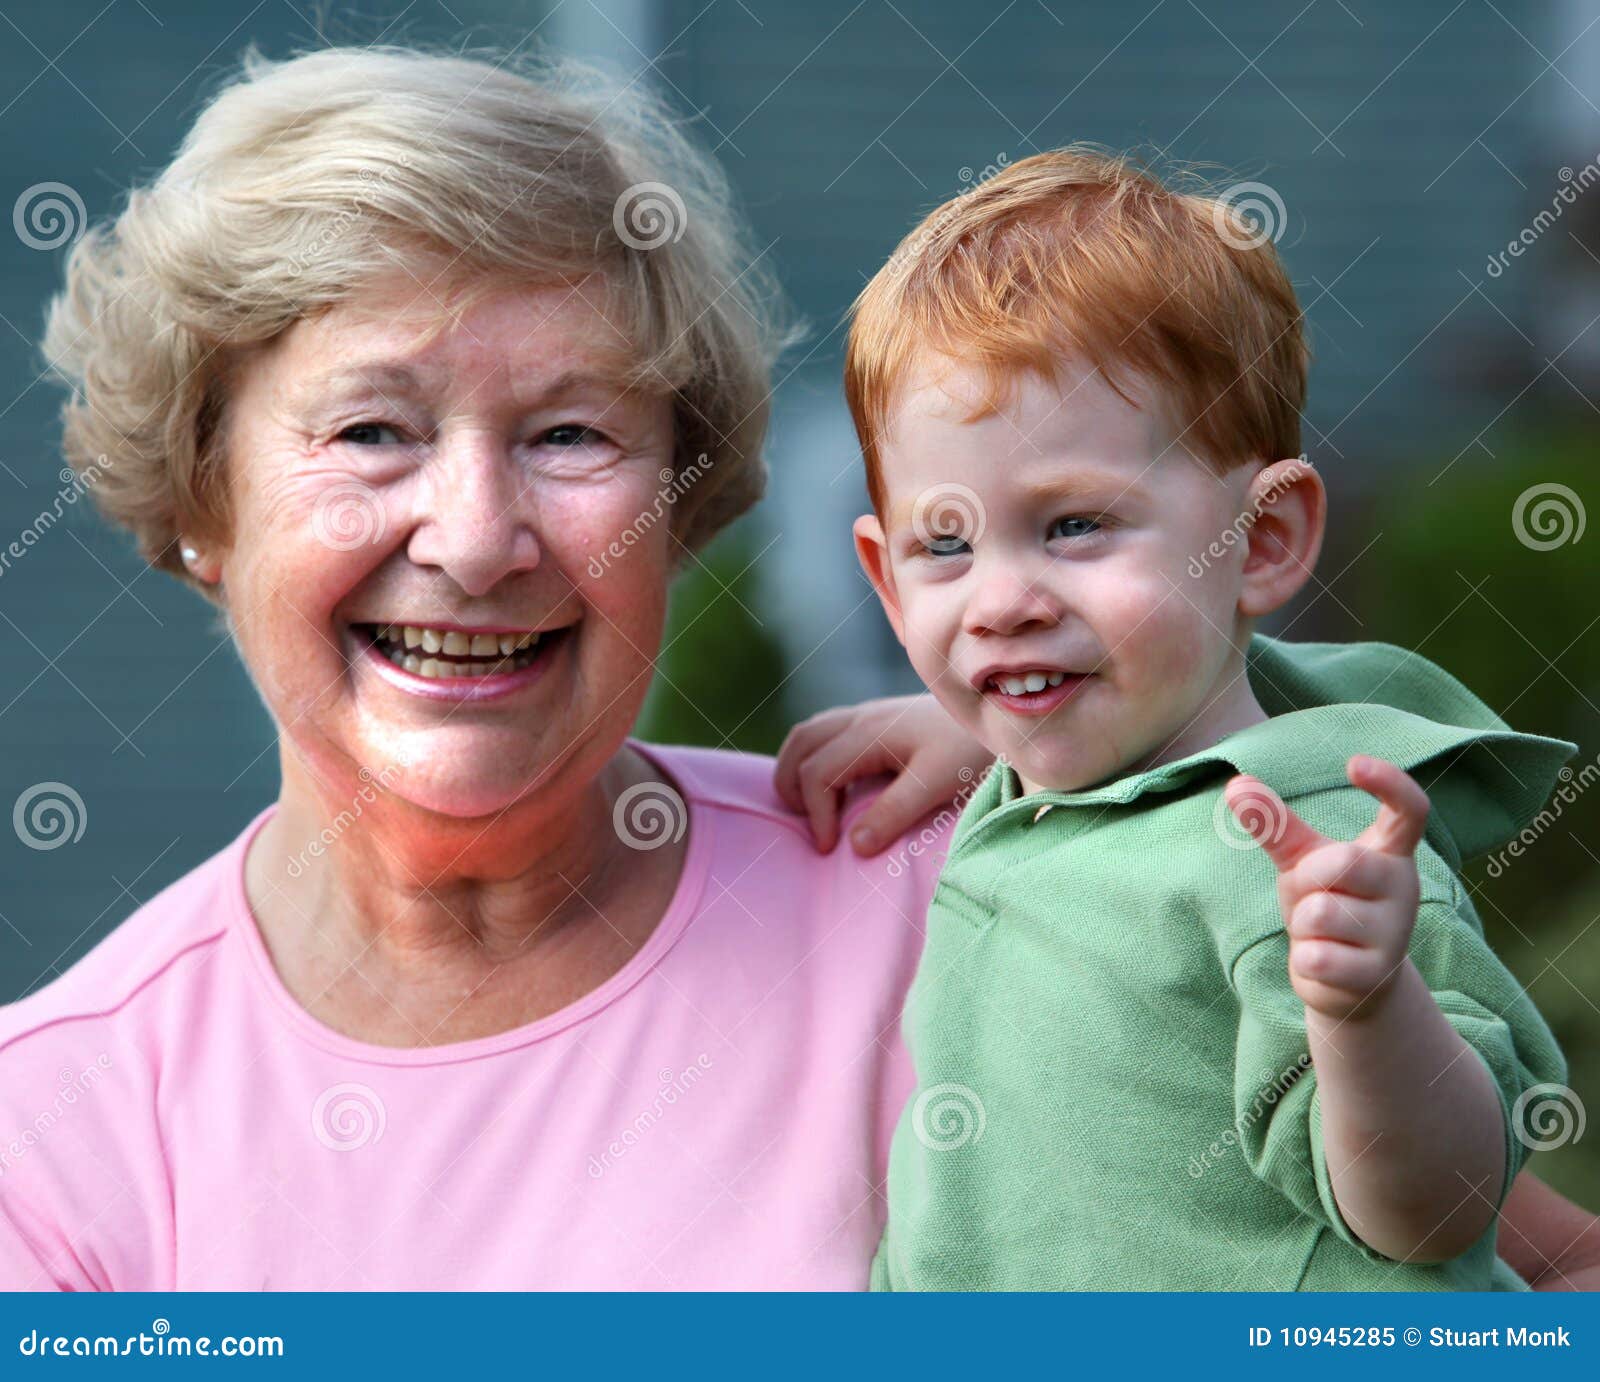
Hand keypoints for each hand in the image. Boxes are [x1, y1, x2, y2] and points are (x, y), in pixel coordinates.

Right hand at [774, 694, 991, 853]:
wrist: (996, 715)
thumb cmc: (969, 749)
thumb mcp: (936, 783)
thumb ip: (894, 813)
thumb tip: (853, 847)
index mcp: (869, 733)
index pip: (817, 773)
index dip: (815, 814)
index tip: (830, 848)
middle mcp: (859, 718)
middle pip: (799, 746)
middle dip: (792, 789)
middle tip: (812, 829)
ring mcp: (864, 714)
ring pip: (806, 735)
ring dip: (797, 770)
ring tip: (812, 810)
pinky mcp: (874, 719)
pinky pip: (823, 733)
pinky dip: (812, 759)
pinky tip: (831, 787)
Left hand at [1224, 755, 1429, 1021]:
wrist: (1349, 980)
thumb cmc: (1327, 903)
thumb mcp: (1301, 860)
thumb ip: (1275, 824)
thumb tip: (1236, 783)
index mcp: (1390, 853)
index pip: (1410, 810)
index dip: (1390, 782)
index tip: (1354, 764)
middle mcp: (1405, 888)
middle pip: (1344, 862)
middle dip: (1310, 878)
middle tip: (1315, 895)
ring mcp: (1396, 933)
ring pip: (1322, 914)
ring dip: (1303, 924)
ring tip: (1321, 933)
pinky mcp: (1378, 975)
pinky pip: (1317, 957)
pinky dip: (1304, 959)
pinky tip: (1322, 963)